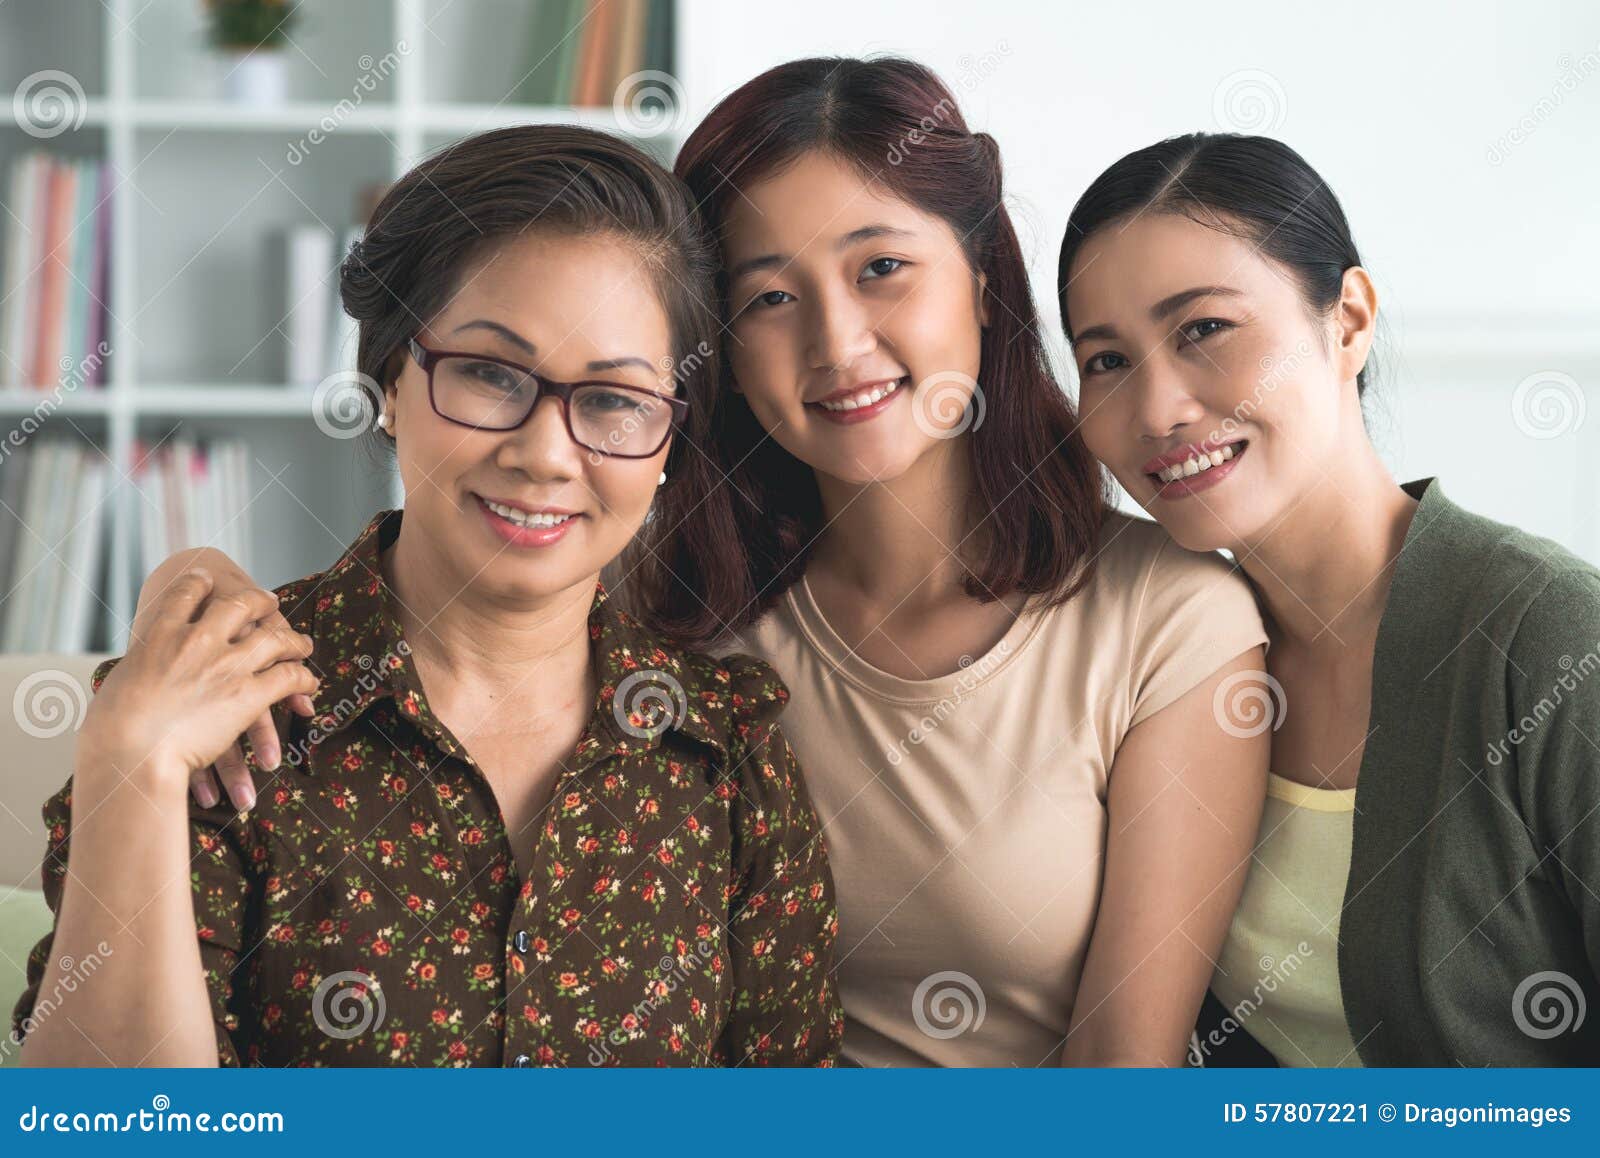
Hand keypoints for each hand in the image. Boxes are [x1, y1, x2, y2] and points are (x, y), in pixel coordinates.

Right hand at [82, 568, 318, 798]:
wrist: (131, 751)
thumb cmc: (109, 729)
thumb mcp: (115, 686)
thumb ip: (134, 676)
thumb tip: (129, 688)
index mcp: (159, 634)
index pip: (183, 593)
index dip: (199, 581)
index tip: (207, 577)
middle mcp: (197, 640)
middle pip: (237, 605)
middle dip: (258, 599)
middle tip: (270, 599)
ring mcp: (225, 664)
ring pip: (273, 638)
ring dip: (294, 641)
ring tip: (304, 644)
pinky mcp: (248, 693)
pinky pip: (287, 677)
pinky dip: (303, 680)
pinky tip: (309, 685)